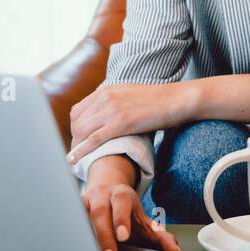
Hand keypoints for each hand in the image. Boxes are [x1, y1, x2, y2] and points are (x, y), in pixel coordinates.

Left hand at [67, 80, 195, 166]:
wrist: (176, 100)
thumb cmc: (158, 101)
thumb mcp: (130, 94)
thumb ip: (115, 102)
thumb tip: (107, 115)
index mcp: (106, 90)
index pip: (78, 110)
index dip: (74, 127)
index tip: (77, 140)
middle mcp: (104, 97)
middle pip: (76, 121)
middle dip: (73, 138)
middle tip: (77, 152)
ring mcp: (111, 109)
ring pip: (81, 130)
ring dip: (76, 147)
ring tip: (76, 159)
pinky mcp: (120, 123)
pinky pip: (93, 139)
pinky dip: (80, 151)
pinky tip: (73, 160)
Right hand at [80, 169, 181, 250]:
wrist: (105, 193)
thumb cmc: (125, 213)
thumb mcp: (143, 222)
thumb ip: (160, 236)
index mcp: (121, 195)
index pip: (121, 203)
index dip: (121, 218)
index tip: (123, 236)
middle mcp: (101, 195)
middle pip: (99, 213)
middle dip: (104, 237)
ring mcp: (84, 201)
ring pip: (80, 216)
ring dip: (84, 237)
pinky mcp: (71, 210)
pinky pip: (69, 222)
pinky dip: (70, 235)